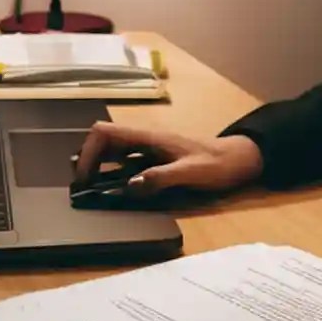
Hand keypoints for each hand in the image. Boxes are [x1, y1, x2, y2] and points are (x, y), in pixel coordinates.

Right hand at [74, 122, 264, 197]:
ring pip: (113, 149)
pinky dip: (112, 171)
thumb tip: (131, 186)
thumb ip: (161, 177)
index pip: (104, 133)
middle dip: (87, 158)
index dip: (88, 152)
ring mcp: (149, 147)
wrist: (239, 159)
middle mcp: (145, 139)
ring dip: (98, 164)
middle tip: (82, 185)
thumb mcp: (191, 173)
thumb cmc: (218, 164)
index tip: (84, 177)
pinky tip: (112, 187)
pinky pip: (125, 160)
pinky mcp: (154, 157)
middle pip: (103, 139)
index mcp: (150, 137)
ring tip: (90, 187)